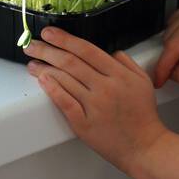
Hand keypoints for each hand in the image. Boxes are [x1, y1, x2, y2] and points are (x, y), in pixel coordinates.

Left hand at [23, 26, 167, 176]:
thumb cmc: (142, 115)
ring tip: (33, 63)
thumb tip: (109, 52)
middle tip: (33, 45)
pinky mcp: (84, 124)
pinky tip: (42, 80)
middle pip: (71, 62)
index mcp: (119, 75)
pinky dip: (52, 89)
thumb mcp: (142, 81)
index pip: (86, 50)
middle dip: (48, 50)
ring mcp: (94, 106)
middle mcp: (105, 88)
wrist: (144, 146)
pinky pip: (64, 102)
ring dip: (44, 69)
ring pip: (64, 80)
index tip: (50, 32)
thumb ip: (125, 62)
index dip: (65, 39)